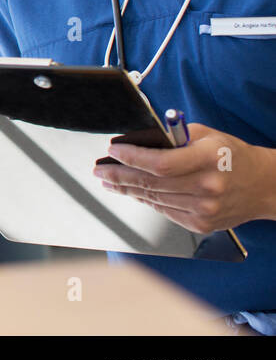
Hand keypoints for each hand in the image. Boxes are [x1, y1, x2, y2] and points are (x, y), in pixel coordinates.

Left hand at [94, 124, 275, 232]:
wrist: (263, 186)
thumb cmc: (232, 156)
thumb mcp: (206, 135)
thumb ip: (172, 136)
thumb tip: (137, 139)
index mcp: (208, 159)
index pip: (159, 163)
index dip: (131, 158)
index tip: (112, 151)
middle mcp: (206, 187)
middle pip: (150, 183)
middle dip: (118, 176)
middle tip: (99, 170)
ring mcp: (204, 209)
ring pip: (153, 198)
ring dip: (126, 189)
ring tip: (109, 181)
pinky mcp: (201, 224)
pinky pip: (164, 210)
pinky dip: (146, 200)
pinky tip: (133, 192)